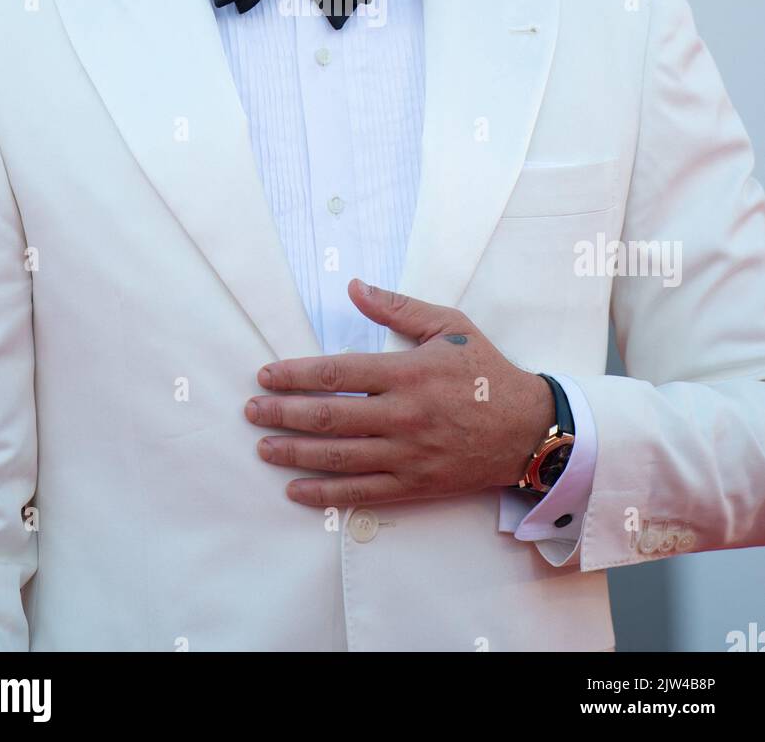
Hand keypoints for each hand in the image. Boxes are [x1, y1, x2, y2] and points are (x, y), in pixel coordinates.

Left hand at [243, 279, 553, 506]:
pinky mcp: (415, 485)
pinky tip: (296, 489)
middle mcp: (404, 415)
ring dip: (295, 453)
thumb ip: (397, 307)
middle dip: (283, 414)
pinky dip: (325, 493)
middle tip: (251, 410)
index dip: (296, 374)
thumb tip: (353, 286)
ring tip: (264, 447)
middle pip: (330, 417)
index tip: (266, 374)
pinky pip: (362, 492)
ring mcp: (408, 455)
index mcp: (408, 372)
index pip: (338, 373)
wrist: (528, 428)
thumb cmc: (485, 371)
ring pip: (340, 457)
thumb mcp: (448, 326)